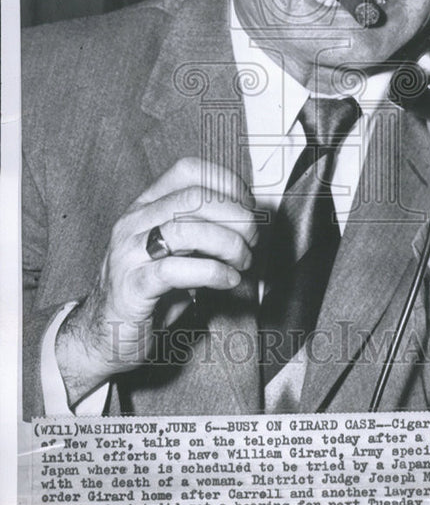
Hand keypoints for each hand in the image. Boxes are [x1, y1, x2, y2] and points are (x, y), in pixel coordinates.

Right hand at [55, 158, 255, 405]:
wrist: (103, 334)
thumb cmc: (148, 290)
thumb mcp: (174, 249)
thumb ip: (200, 229)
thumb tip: (247, 218)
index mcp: (145, 206)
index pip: (187, 170)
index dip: (225, 182)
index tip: (248, 206)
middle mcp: (133, 223)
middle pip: (193, 198)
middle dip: (234, 215)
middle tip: (252, 239)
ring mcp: (128, 253)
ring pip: (186, 229)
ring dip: (227, 243)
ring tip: (242, 261)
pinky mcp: (132, 287)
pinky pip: (175, 270)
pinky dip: (212, 272)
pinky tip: (228, 280)